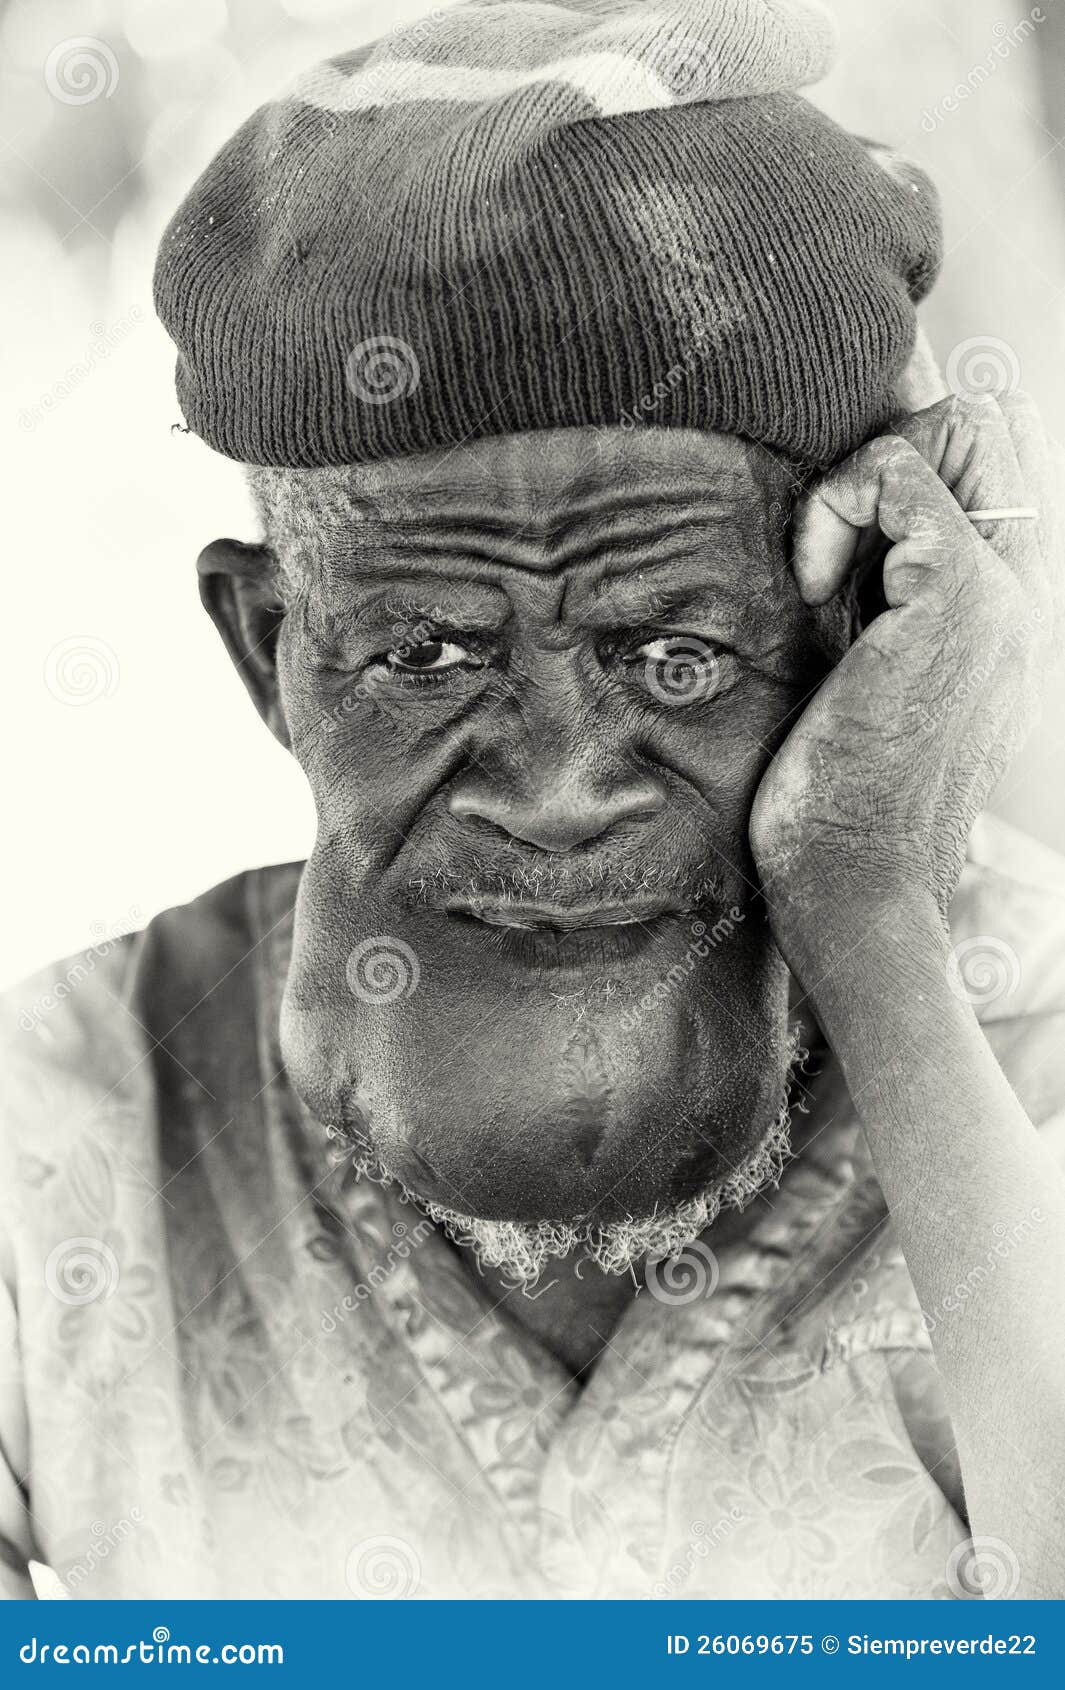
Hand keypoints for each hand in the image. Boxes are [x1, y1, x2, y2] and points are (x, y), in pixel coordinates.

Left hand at [749, 392, 1059, 971]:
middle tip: (831, 554)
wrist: (859, 887)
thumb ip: (883, 613)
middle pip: (988, 427)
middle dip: (887, 456)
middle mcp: (1025, 597)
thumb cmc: (843, 809)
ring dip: (864, 482)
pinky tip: (811, 591)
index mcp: (1010, 617)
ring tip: (823, 582)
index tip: (838, 542)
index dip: (910, 459)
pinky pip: (896, 473)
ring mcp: (1001, 595)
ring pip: (957, 429)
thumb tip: (836, 551)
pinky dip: (834, 510)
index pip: (997, 468)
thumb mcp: (875, 690)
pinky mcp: (952, 598)